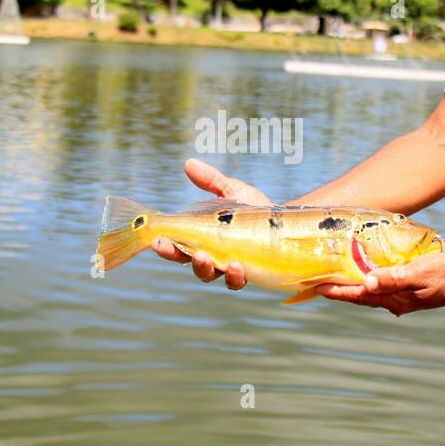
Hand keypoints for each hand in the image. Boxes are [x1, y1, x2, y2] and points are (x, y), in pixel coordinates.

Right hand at [150, 158, 271, 289]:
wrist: (287, 223)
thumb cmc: (255, 208)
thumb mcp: (232, 191)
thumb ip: (211, 180)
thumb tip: (189, 163)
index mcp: (204, 238)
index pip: (179, 245)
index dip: (166, 246)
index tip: (157, 240)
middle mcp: (214, 256)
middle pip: (191, 263)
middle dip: (182, 258)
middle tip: (178, 250)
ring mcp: (230, 267)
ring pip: (212, 275)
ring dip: (207, 269)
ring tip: (208, 259)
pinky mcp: (250, 274)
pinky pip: (237, 281)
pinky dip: (235, 277)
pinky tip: (237, 267)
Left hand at [316, 253, 444, 315]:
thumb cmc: (444, 275)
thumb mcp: (418, 273)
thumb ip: (393, 278)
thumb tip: (367, 282)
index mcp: (393, 298)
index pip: (358, 296)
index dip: (338, 291)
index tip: (318, 287)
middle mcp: (393, 302)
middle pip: (359, 297)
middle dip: (339, 291)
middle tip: (318, 283)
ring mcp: (399, 299)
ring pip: (368, 294)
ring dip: (351, 287)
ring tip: (335, 278)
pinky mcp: (404, 293)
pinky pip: (379, 289)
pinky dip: (367, 282)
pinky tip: (363, 275)